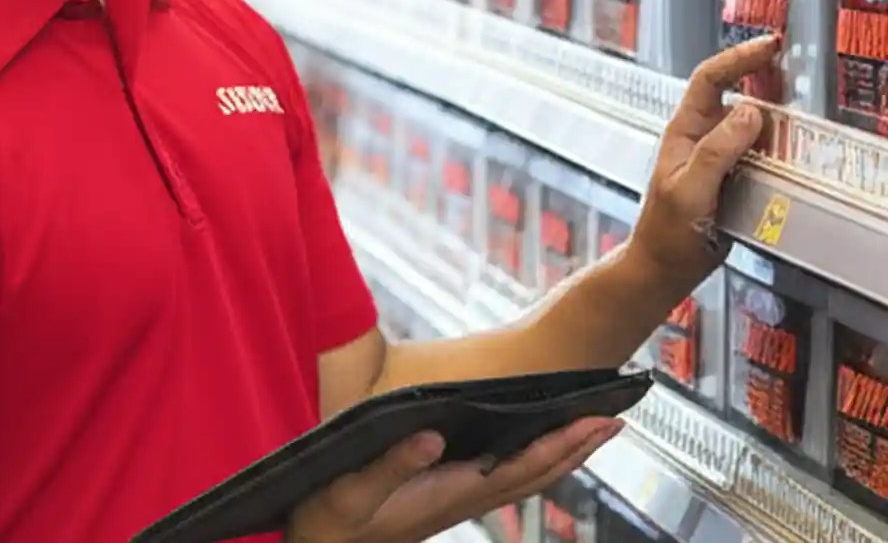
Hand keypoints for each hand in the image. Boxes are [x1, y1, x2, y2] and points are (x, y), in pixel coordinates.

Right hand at [285, 417, 622, 542]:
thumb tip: (433, 437)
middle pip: (536, 474)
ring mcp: (455, 501)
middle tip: (613, 417)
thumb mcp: (350, 492)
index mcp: (449, 494)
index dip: (564, 443)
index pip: (522, 466)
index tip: (599, 419)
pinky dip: (528, 457)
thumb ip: (390, 465)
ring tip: (584, 429)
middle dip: (577, 446)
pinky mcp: (443, 499)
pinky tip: (530, 446)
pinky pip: (502, 477)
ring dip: (559, 453)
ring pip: (524, 477)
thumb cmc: (329, 525)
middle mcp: (461, 499)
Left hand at [628, 35, 777, 289]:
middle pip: (737, 95)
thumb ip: (716, 152)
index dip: (738, 59)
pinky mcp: (735, 179)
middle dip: (765, 81)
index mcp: (683, 132)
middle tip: (796, 77)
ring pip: (753, 126)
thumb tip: (751, 112)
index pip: (709, 80)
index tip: (769, 46)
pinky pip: (761, 154)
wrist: (662, 270)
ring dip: (777, 119)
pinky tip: (793, 156)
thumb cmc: (665, 233)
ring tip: (799, 123)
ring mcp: (719, 159)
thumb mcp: (688, 190)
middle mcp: (701, 139)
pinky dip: (779, 149)